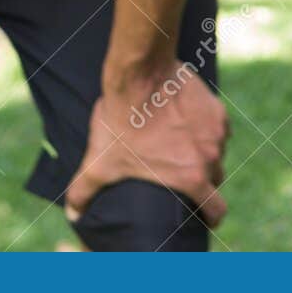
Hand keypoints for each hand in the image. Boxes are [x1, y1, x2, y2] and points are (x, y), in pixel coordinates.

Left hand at [65, 61, 228, 227]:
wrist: (140, 76)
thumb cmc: (121, 121)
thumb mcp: (100, 161)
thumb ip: (84, 191)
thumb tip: (72, 215)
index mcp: (190, 177)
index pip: (217, 209)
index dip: (211, 216)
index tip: (204, 216)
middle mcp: (210, 156)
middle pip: (216, 178)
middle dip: (202, 179)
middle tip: (182, 173)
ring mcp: (216, 131)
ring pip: (217, 151)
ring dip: (204, 152)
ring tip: (182, 145)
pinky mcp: (216, 108)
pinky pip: (219, 127)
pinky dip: (207, 129)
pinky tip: (188, 122)